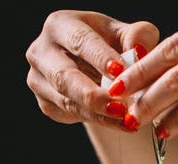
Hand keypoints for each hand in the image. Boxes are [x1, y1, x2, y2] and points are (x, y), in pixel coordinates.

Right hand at [26, 10, 158, 128]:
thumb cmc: (112, 46)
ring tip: (126, 120)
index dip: (99, 57)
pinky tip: (119, 124)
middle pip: (65, 77)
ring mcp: (39, 80)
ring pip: (68, 102)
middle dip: (94, 95)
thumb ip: (137, 36)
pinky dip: (98, 122)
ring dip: (99, 114)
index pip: (79, 41)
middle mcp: (42, 51)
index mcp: (60, 25)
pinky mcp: (46, 104)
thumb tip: (138, 50)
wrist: (96, 70)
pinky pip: (71, 116)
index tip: (120, 72)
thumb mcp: (127, 35)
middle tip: (120, 109)